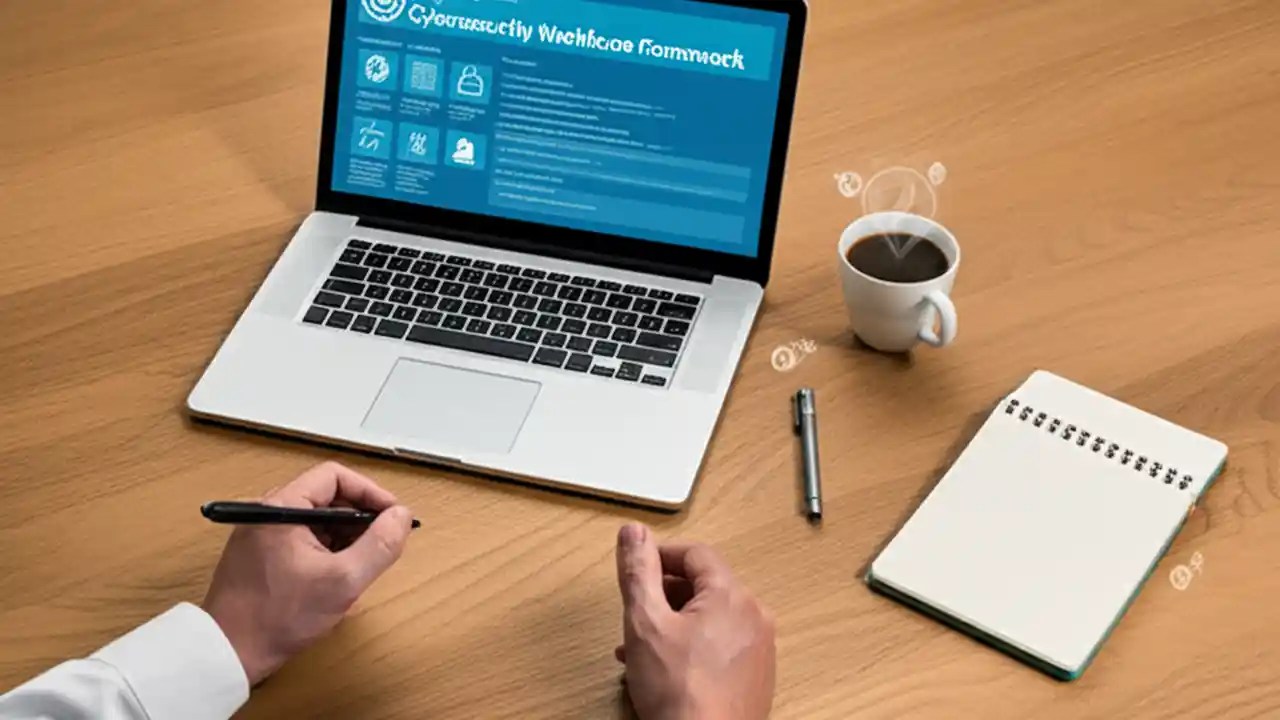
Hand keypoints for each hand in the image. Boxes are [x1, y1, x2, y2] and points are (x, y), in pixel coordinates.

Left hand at [202, 462, 413, 684]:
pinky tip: (337, 576)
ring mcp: (259, 534)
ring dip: (344, 535)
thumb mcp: (343, 581)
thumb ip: (380, 545)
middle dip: (360, 517)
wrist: (227, 653)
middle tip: (383, 542)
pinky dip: (325, 549)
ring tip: (361, 564)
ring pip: (315, 519)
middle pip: (326, 496)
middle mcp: (267, 512)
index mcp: (281, 507)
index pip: (334, 476)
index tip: (393, 516)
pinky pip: (301, 538)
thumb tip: (401, 516)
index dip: (370, 492)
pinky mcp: (258, 554)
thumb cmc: (280, 616)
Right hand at [614, 524, 775, 719]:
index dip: (661, 555)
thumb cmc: (678, 691)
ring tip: (642, 648)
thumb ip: (638, 572)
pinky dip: (695, 646)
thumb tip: (633, 532)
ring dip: (676, 623)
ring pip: (712, 619)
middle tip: (637, 613)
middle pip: (706, 586)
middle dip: (666, 595)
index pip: (696, 554)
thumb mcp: (645, 623)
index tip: (637, 569)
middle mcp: (754, 616)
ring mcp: (760, 649)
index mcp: (731, 595)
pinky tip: (668, 669)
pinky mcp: (757, 677)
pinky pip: (723, 646)